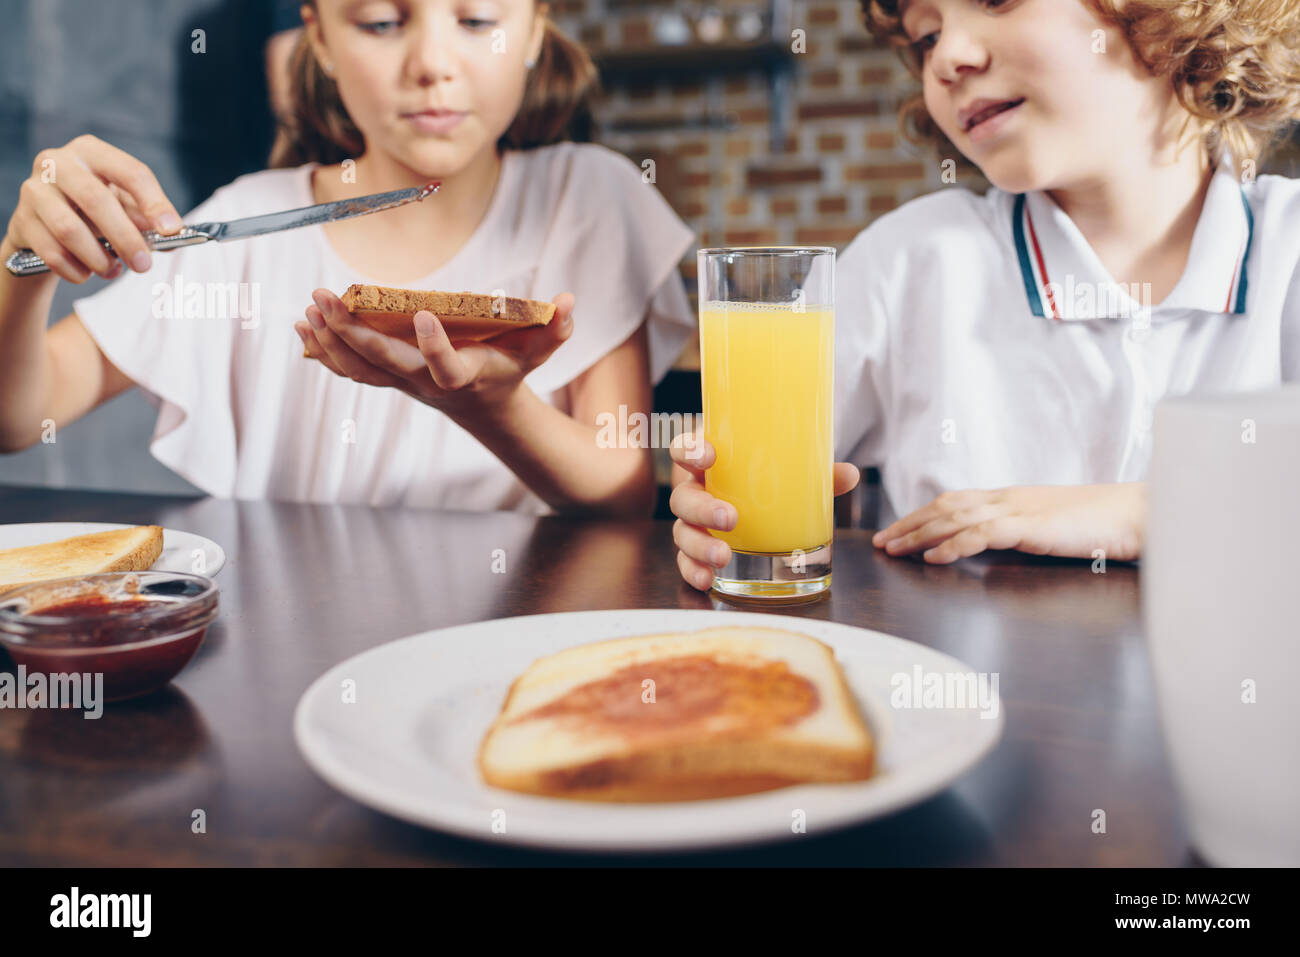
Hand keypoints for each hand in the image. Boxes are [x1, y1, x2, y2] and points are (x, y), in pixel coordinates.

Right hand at [2, 134, 181, 281]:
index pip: (130, 172)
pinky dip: (76, 270)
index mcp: (92, 152)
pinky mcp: (21, 221)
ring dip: (99, 258)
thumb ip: (147, 220)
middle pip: (96, 199)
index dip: (154, 203)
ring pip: (69, 229)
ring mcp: (34, 190)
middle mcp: (58, 163)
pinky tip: (87, 273)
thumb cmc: (93, 213)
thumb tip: (173, 237)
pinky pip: (52, 253)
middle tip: (144, 265)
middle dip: (125, 237)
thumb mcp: (123, 209)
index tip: (171, 230)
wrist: (43, 227)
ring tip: (113, 271)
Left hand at [295, 289, 574, 422]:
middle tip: (328, 297)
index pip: (445, 366)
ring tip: (310, 307)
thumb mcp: (537, 351)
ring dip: (331, 339)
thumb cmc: (510, 370)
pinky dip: (324, 351)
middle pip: (384, 364)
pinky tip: (303, 327)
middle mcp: (425, 384)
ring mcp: (402, 384)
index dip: (434, 345)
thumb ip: (555, 329)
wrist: (484, 407)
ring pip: (359, 369)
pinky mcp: (386, 379)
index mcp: (462, 377)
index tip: (422, 313)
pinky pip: (349, 370)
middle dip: (353, 332)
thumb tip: (569, 300)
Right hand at [668, 430, 860, 590]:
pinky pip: (685, 561)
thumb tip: (850, 474)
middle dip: (703, 508)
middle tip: (731, 518)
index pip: (685, 448)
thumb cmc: (763, 478)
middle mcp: (694, 490)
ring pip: (682, 532)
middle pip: (683, 497)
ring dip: (699, 546)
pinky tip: (707, 580)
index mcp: (709, 463)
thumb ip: (814, 473)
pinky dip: (693, 571)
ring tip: (723, 557)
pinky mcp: (695, 549)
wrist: (751, 497)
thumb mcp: (785, 471)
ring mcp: (692, 522)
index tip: (710, 456)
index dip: (690, 450)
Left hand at [872, 483, 1146, 563]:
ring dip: (920, 535)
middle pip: (945, 507)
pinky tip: (933, 558)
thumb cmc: (1099, 526)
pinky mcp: (1032, 527)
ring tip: (894, 550)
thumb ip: (1018, 535)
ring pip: (956, 518)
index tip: (895, 531)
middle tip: (880, 543)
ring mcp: (1019, 510)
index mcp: (1011, 498)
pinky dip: (953, 545)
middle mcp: (1008, 499)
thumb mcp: (1048, 529)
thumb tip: (989, 551)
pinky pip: (983, 534)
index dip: (921, 516)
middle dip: (909, 524)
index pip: (955, 501)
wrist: (1138, 515)